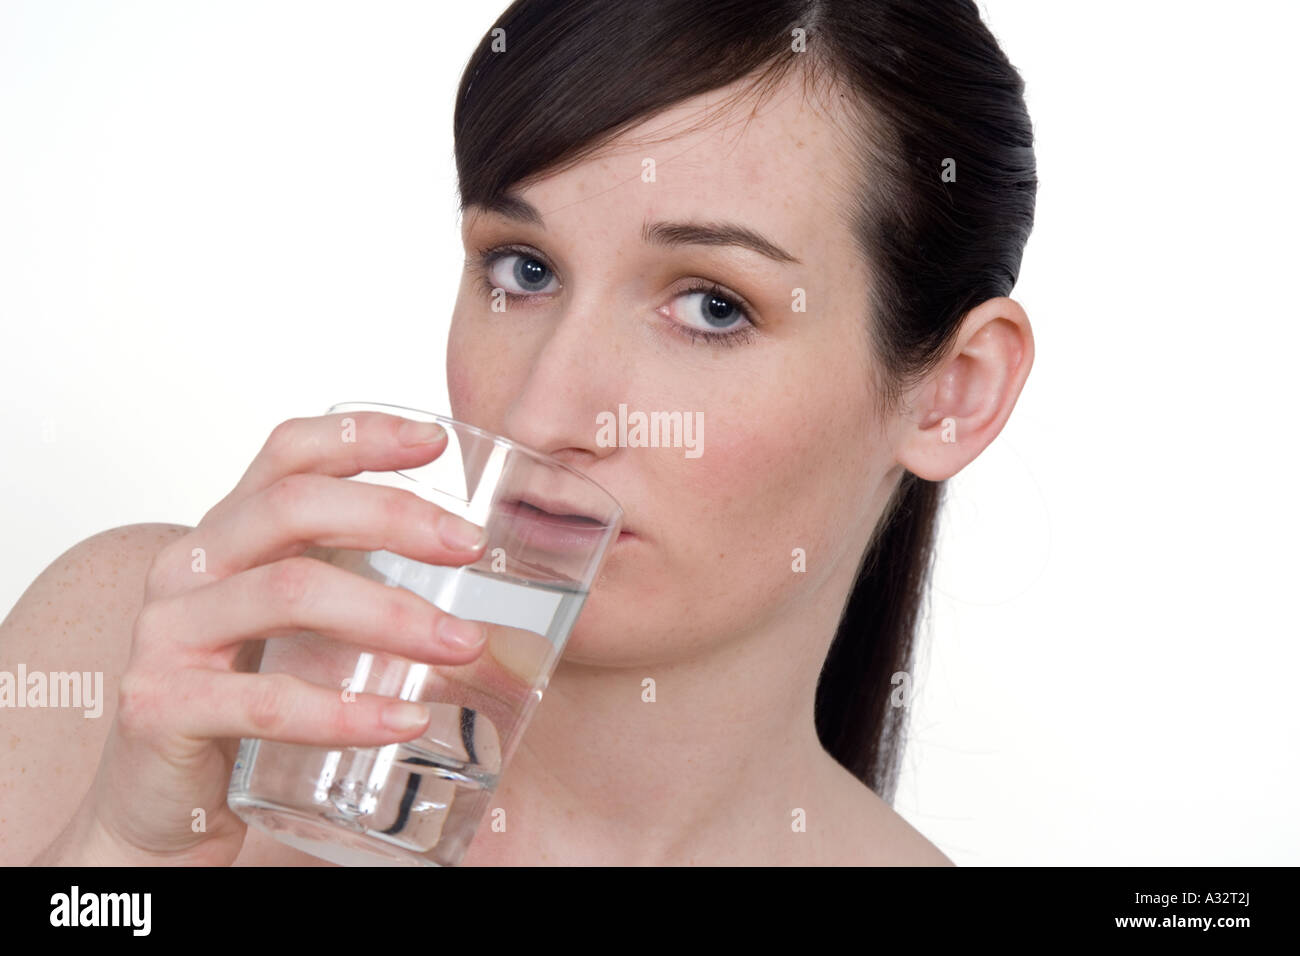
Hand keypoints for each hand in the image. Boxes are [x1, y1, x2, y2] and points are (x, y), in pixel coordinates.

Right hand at [53, 411, 490, 865]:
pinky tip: (405, 720)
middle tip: (470, 545)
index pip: (288, 454)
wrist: (158, 804)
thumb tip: (473, 569)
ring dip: (391, 615)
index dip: (361, 435)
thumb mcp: (292, 626)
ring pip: (289, 593)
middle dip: (393, 516)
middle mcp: (189, 567)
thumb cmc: (240, 702)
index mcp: (226, 534)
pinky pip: (268, 701)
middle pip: (293, 506)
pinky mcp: (161, 707)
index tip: (437, 441)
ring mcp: (167, 634)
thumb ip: (351, 582)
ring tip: (463, 643)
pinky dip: (347, 712)